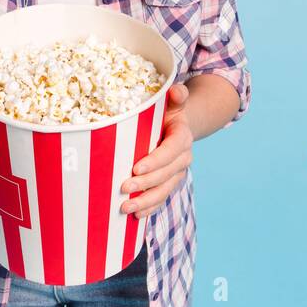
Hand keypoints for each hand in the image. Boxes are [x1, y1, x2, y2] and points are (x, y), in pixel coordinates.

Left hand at [120, 85, 192, 219]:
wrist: (178, 125)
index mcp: (182, 137)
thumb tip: (176, 90)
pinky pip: (162, 199)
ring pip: (164, 190)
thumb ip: (175, 96)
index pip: (171, 150)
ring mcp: (177, 173)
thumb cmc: (167, 112)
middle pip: (166, 174)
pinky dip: (150, 208)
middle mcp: (182, 157)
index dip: (155, 161)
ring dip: (145, 201)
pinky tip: (136, 216)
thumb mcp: (172, 102)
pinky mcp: (169, 183)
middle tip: (123, 187)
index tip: (136, 167)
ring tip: (125, 207)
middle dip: (145, 183)